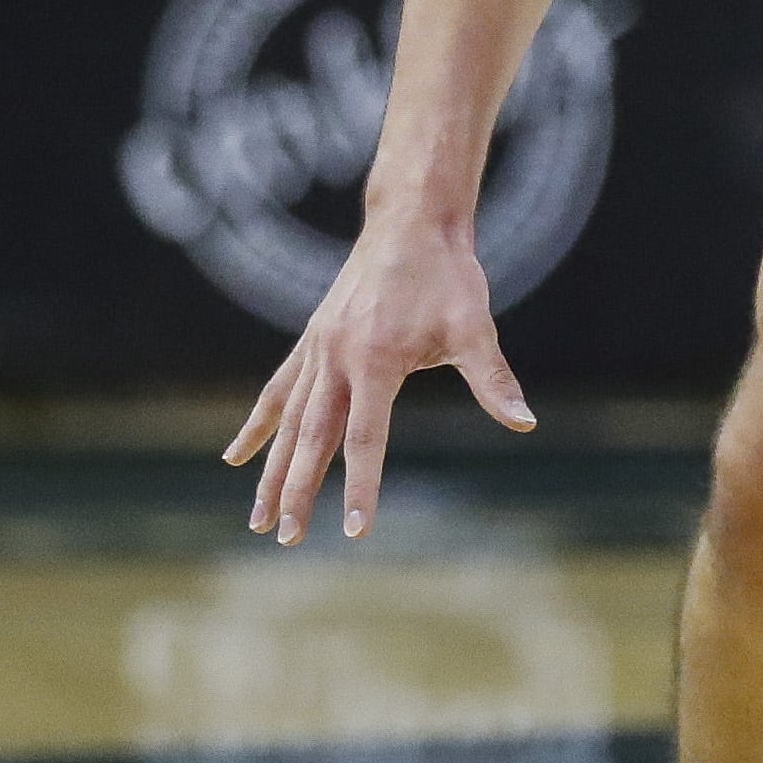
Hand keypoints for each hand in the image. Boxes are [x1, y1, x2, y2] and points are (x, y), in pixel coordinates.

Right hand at [223, 213, 533, 544]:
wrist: (412, 223)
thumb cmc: (449, 277)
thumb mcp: (475, 328)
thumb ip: (494, 380)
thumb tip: (526, 423)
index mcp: (376, 362)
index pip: (366, 439)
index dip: (360, 486)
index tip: (355, 530)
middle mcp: (336, 359)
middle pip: (314, 438)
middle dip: (298, 492)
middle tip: (286, 539)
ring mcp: (318, 350)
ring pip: (289, 422)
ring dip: (271, 471)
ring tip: (257, 518)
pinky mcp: (312, 341)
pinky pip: (279, 390)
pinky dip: (259, 424)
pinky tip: (236, 456)